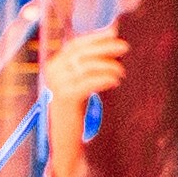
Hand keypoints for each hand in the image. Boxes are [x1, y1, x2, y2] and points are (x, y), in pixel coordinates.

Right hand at [37, 25, 127, 176]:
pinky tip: (115, 80)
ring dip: (106, 65)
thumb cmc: (78, 116)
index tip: (114, 31)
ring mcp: (56, 87)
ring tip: (121, 72)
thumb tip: (113, 44)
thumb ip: (91, 68)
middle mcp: (52, 73)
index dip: (95, 37)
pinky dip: (102, 78)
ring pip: (84, 66)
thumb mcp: (82, 87)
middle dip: (103, 47)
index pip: (75, 44)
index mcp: (55, 66)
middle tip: (125, 47)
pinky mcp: (63, 101)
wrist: (65, 146)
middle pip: (80, 52)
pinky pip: (85, 83)